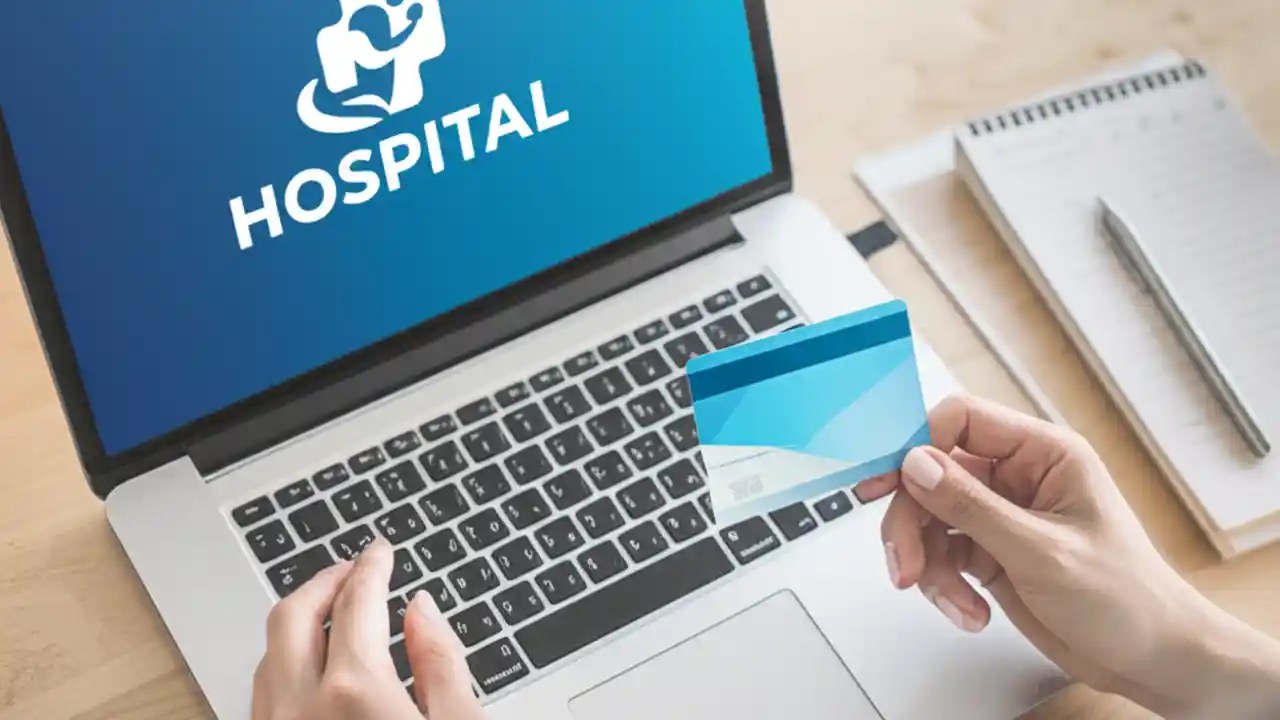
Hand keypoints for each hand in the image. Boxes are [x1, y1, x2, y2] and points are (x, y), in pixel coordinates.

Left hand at [252, 538, 483, 719]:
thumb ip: (440, 663)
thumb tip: (422, 610)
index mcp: (354, 692)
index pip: (358, 602)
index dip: (372, 567)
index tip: (380, 551)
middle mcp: (300, 708)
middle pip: (293, 615)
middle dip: (325, 581)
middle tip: (353, 568)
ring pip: (269, 654)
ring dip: (301, 622)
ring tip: (334, 611)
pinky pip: (263, 694)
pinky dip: (285, 663)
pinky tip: (314, 666)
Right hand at [866, 394, 1279, 717]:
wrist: (1150, 659)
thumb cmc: (1128, 599)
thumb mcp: (1043, 551)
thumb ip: (972, 507)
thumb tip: (916, 464)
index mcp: (1044, 454)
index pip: (961, 420)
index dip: (917, 443)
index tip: (885, 479)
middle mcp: (1018, 477)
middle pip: (932, 474)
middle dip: (912, 521)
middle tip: (904, 562)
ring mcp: (1001, 515)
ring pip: (929, 518)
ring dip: (927, 562)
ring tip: (951, 600)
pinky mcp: (990, 552)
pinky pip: (941, 554)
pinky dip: (943, 585)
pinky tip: (970, 612)